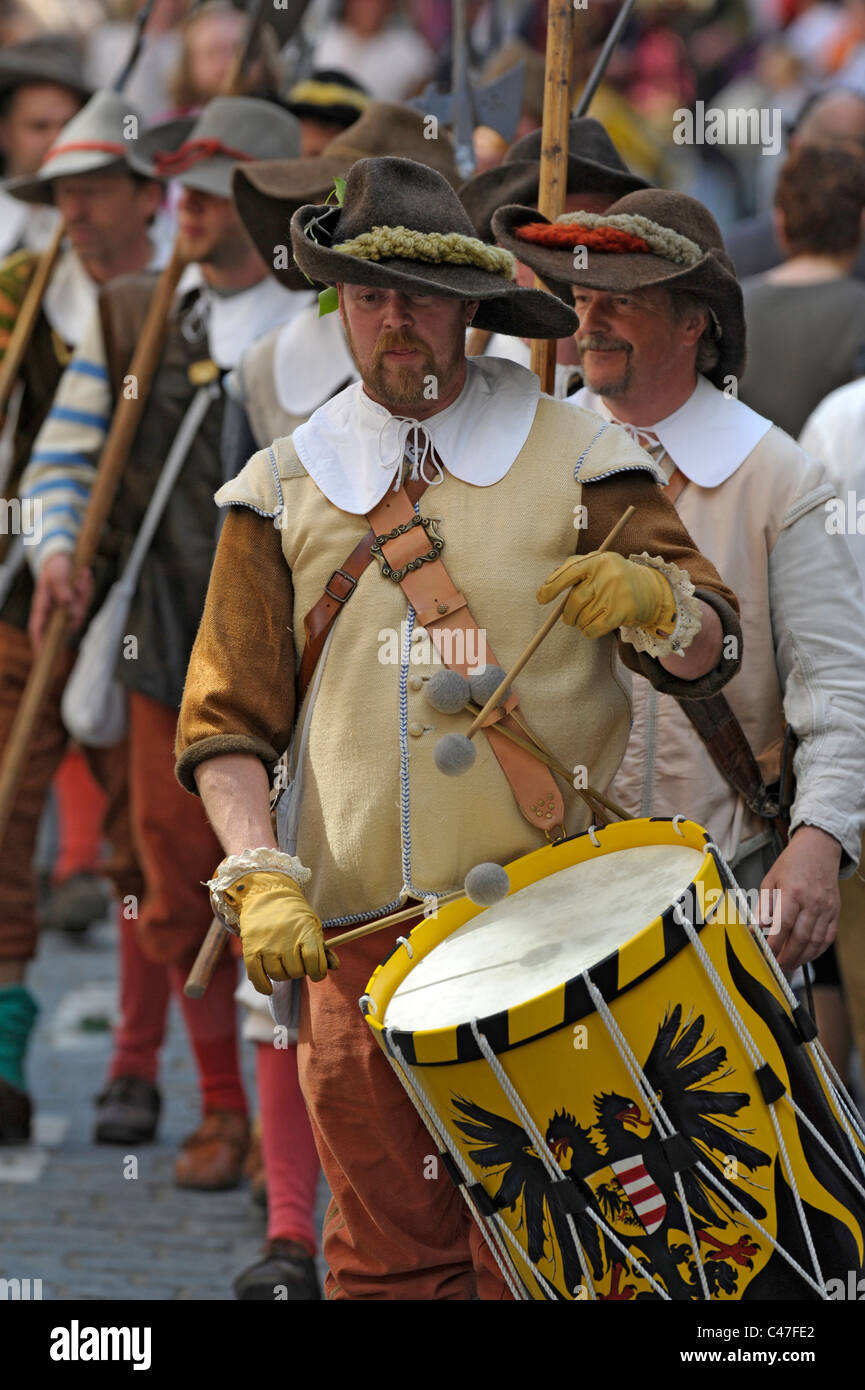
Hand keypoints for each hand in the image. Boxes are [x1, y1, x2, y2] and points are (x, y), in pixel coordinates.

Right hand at [28, 554, 92, 650]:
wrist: (61, 558)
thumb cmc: (54, 568)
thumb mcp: (56, 575)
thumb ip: (62, 589)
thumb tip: (68, 605)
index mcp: (42, 606)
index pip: (38, 629)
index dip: (40, 643)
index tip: (43, 656)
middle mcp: (55, 611)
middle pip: (69, 621)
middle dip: (79, 602)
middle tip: (80, 581)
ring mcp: (68, 608)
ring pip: (81, 611)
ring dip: (85, 592)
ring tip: (82, 574)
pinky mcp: (78, 603)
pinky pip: (87, 600)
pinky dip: (88, 587)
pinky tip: (85, 573)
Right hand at [222, 870, 337, 992]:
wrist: (266, 896)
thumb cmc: (294, 916)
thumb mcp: (313, 926)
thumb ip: (323, 948)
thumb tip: (336, 966)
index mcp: (305, 932)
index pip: (315, 961)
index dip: (318, 971)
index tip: (317, 972)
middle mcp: (286, 940)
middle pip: (297, 971)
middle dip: (300, 971)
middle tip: (297, 961)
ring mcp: (267, 946)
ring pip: (278, 975)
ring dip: (283, 974)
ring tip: (283, 963)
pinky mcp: (251, 950)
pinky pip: (257, 977)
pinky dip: (263, 986)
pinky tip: (268, 987)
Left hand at [537, 551, 675, 638]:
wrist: (651, 589)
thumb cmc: (615, 576)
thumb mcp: (598, 563)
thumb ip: (574, 567)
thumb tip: (547, 585)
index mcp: (598, 560)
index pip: (569, 572)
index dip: (551, 586)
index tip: (541, 598)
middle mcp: (608, 574)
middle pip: (574, 600)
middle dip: (567, 614)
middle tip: (569, 618)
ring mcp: (616, 593)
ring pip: (583, 617)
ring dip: (579, 623)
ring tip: (587, 618)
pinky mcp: (622, 612)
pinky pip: (593, 629)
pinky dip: (587, 631)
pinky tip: (591, 628)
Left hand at [758, 826, 841, 971]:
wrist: (818, 849)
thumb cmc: (791, 864)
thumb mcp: (770, 880)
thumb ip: (763, 906)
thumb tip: (756, 929)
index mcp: (793, 892)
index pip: (783, 926)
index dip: (775, 945)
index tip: (767, 956)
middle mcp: (813, 902)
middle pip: (801, 938)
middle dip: (788, 957)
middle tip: (778, 967)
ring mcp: (826, 908)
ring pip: (816, 941)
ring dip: (802, 958)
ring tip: (790, 965)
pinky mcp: (835, 911)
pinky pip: (828, 937)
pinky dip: (817, 950)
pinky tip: (806, 956)